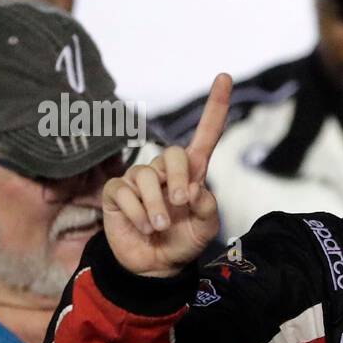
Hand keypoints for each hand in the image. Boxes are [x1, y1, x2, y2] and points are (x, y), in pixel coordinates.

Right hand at [102, 74, 232, 277]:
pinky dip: (138, 213)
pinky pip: (125, 192)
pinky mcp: (116, 193)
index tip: (225, 77)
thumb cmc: (183, 241)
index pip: (205, 135)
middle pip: (173, 154)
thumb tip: (194, 189)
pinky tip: (144, 227)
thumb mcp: (205, 227)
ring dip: (157, 205)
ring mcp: (138, 179)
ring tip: (161, 226)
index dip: (215, 107)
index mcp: (192, 173)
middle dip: (179, 178)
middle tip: (182, 202)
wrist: (156, 265)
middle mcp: (164, 170)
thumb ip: (207, 207)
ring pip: (146, 176)